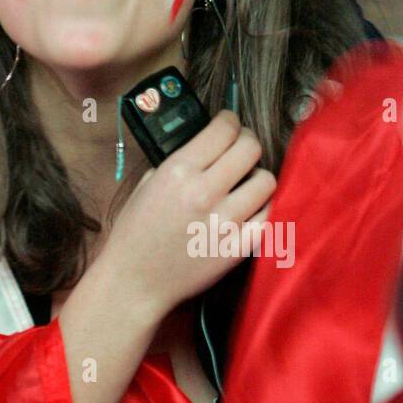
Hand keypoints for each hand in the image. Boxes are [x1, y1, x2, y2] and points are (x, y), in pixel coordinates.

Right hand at [102, 110, 276, 318]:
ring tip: (244, 184)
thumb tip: (212, 142)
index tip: (230, 124)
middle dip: (247, 143)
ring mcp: (224, 222)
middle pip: (251, 148)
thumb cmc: (136, 232)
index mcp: (178, 171)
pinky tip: (248, 209)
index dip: (231, 121)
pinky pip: (268, 216)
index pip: (225, 129)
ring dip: (256, 177)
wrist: (134, 281)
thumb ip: (182, 160)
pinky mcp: (237, 248)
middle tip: (241, 150)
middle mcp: (204, 193)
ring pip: (266, 180)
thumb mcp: (149, 183)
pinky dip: (261, 208)